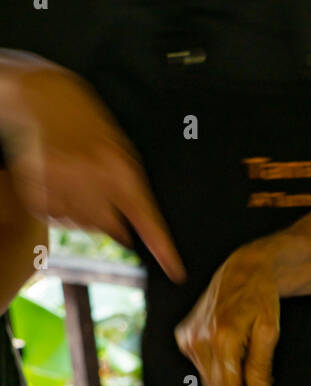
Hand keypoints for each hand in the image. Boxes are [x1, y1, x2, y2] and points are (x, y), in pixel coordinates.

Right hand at [0, 56, 182, 280]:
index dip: (163, 248)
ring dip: (84, 213)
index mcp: (117, 166)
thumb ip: (130, 181)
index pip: (146, 218)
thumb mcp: (116, 141)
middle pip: (111, 228)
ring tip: (76, 180)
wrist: (36, 90)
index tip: (175, 271)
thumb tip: (137, 223)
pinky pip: (57, 220)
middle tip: (100, 192)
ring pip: (84, 226)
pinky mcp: (37, 192)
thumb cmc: (80, 114)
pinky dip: (60, 209)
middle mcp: (91, 180)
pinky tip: (60, 184)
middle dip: (111, 219)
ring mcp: (62, 188)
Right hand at [175, 243, 279, 385]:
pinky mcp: (183, 337)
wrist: (242, 270)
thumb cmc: (260, 298)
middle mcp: (201, 338)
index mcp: (224, 337)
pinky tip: (228, 360)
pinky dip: (214, 372)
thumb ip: (262, 366)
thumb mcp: (270, 330)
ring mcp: (189, 338)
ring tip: (244, 376)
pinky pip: (200, 369)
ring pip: (207, 382)